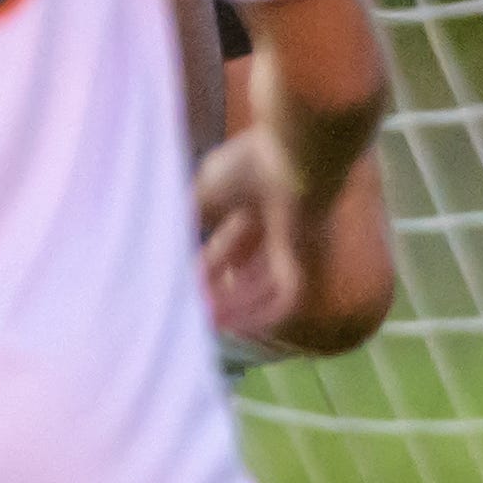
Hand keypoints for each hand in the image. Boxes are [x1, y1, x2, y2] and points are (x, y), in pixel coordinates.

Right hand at [196, 124, 301, 345]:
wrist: (293, 157)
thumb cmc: (251, 164)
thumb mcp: (208, 190)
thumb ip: (195, 214)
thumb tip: (175, 238)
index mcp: (260, 199)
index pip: (234, 239)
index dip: (210, 260)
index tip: (186, 276)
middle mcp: (280, 226)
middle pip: (248, 265)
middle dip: (221, 287)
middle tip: (194, 304)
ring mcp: (296, 246)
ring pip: (264, 286)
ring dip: (236, 305)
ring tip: (206, 319)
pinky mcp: (307, 263)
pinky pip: (284, 300)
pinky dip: (260, 314)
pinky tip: (235, 325)